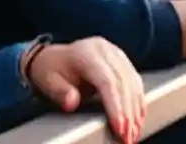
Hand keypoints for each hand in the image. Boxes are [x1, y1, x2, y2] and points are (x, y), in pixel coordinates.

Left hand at [28, 38, 145, 143]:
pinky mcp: (123, 61)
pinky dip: (138, 102)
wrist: (54, 57)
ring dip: (136, 111)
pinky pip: (135, 82)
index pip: (107, 81)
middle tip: (127, 138)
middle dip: (128, 114)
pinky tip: (138, 119)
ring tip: (133, 134)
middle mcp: (105, 51)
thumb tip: (71, 103)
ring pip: (133, 84)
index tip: (119, 128)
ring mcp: (116, 54)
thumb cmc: (51, 70)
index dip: (116, 106)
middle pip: (123, 84)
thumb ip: (60, 92)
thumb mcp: (47, 81)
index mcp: (87, 53)